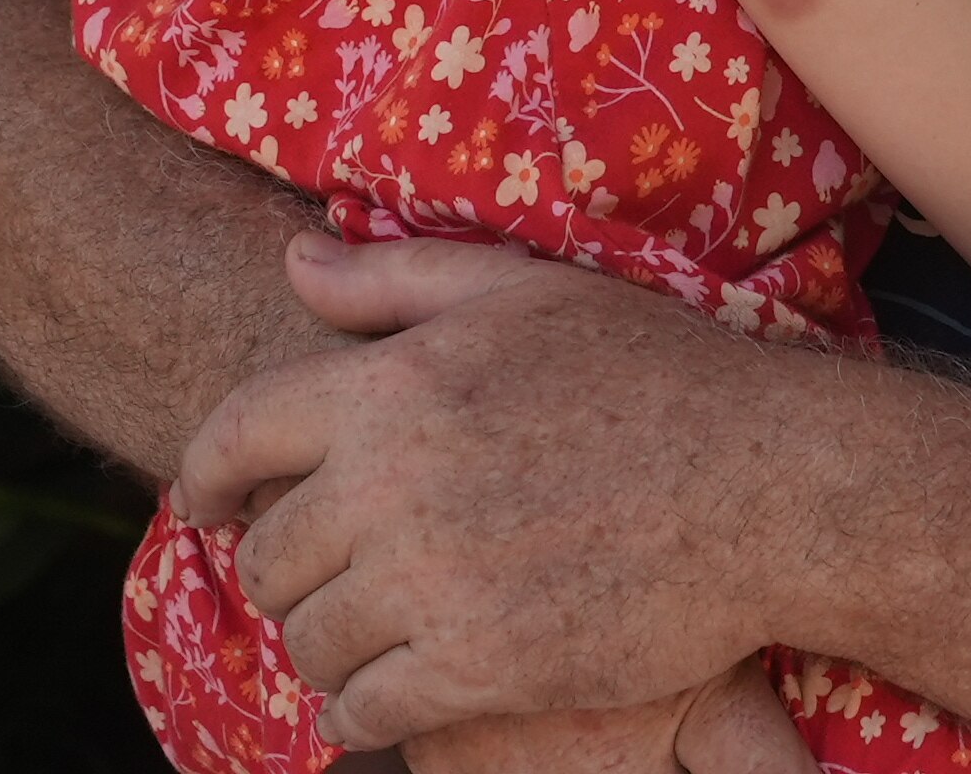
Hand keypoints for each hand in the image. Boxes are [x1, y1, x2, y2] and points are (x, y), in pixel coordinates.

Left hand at [173, 232, 846, 752]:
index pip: (236, 436)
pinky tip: (394, 692)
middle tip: (328, 577)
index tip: (201, 506)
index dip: (201, 476)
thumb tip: (295, 260)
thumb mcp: (526, 294)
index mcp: (394, 385)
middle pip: (268, 556)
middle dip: (285, 571)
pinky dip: (364, 710)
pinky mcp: (481, 668)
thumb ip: (396, 279)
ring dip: (328, 646)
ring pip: (311, 642)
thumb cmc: (655, 375)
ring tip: (372, 633)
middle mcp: (395, 484)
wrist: (769, 486)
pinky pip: (365, 711)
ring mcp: (435, 583)